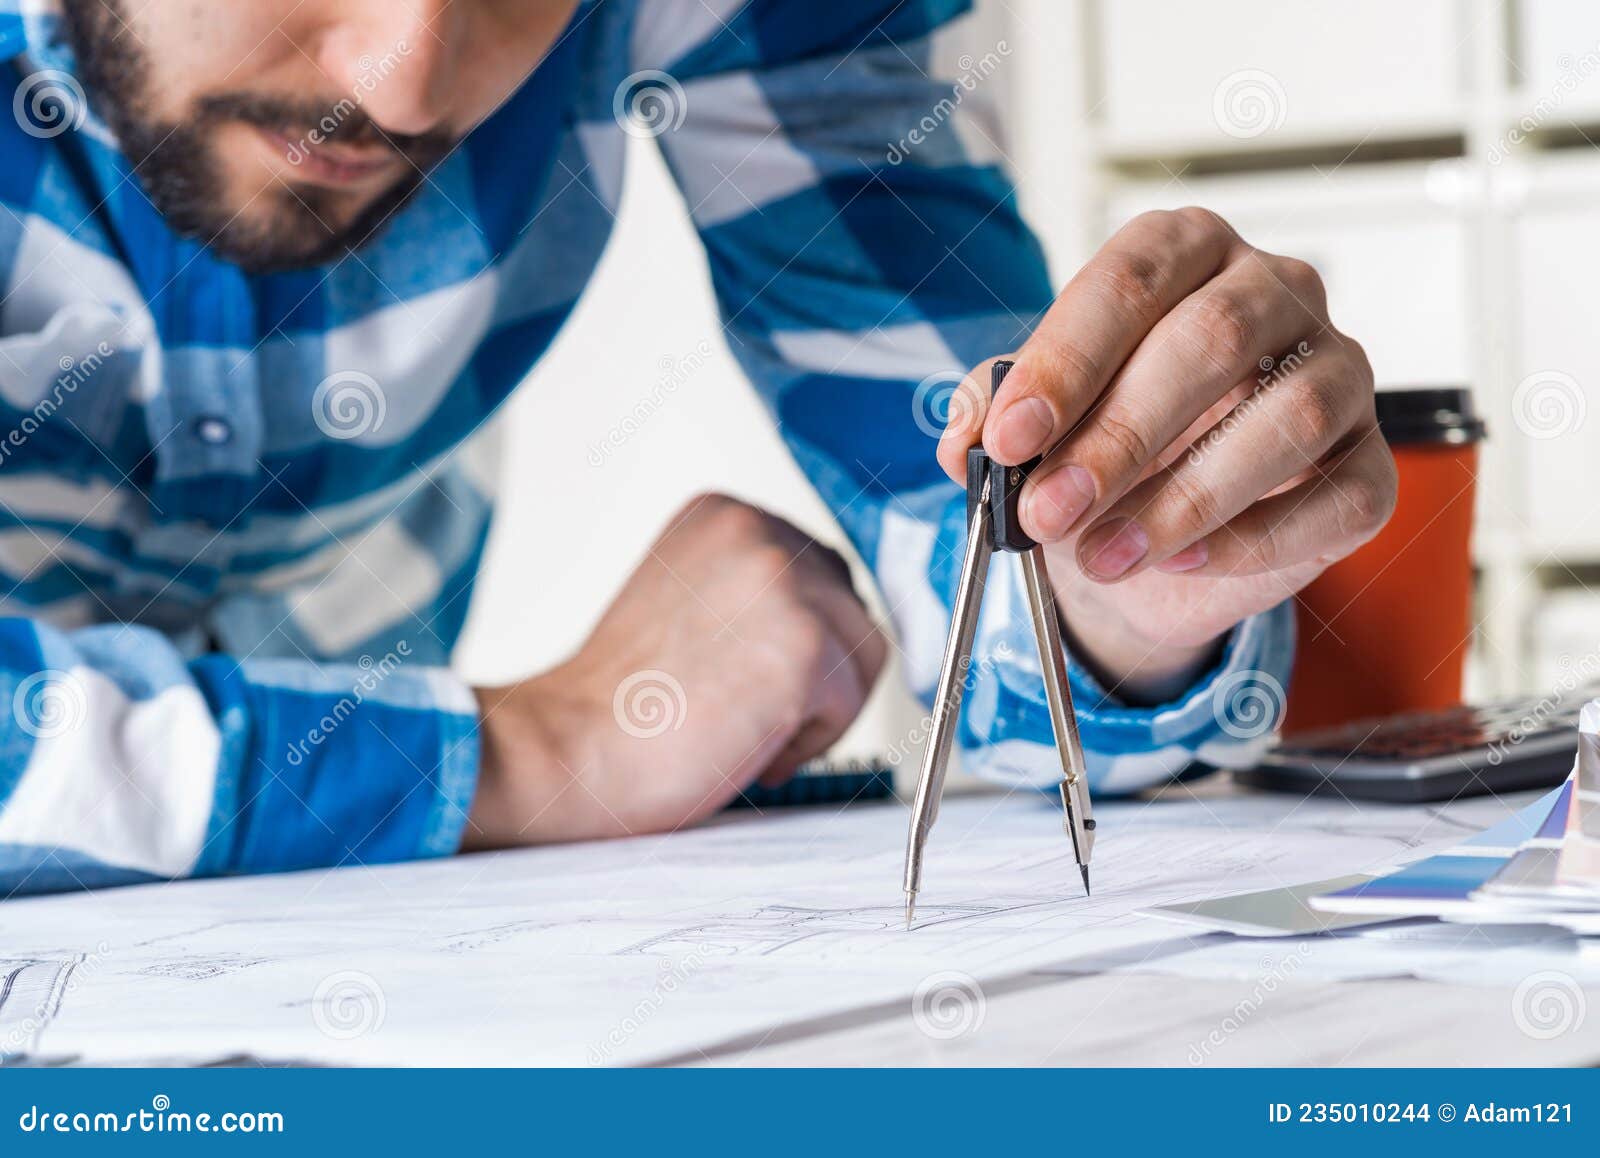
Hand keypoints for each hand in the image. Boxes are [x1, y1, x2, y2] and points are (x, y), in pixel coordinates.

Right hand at [464, 494, 886, 847]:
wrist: (567, 747)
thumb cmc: (620, 698)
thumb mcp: (689, 600)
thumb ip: (752, 589)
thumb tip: (826, 617)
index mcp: (727, 514)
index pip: (821, 572)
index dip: (798, 638)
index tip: (753, 672)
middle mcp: (759, 532)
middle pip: (851, 611)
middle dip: (818, 674)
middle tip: (750, 708)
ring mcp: (785, 585)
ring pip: (861, 658)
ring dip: (816, 709)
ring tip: (747, 727)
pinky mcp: (805, 647)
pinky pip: (847, 706)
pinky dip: (807, 743)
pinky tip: (749, 746)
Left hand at [937, 208, 1396, 702]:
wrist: (1159, 539)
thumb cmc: (1106, 450)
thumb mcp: (1037, 426)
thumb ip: (996, 416)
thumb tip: (969, 438)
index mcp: (1185, 253)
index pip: (1130, 280)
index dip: (1066, 361)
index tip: (1010, 436)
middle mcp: (1273, 293)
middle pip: (1209, 342)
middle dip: (1116, 438)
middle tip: (1048, 510)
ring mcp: (1338, 373)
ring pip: (1284, 417)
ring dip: (1181, 499)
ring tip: (1102, 555)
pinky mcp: (1370, 462)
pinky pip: (1337, 496)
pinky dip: (1252, 540)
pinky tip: (1180, 564)